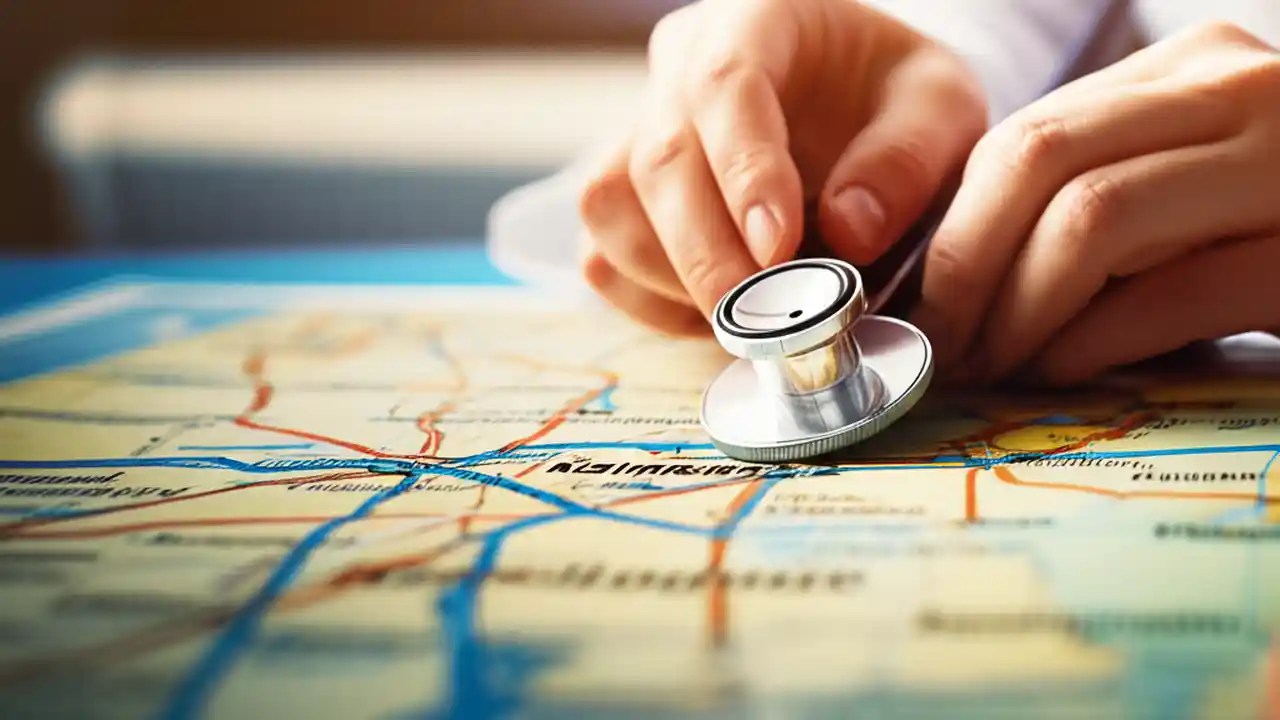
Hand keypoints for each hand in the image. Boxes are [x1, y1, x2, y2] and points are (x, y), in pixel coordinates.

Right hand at [579, 0, 985, 334]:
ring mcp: (638, 130)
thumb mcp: (940, 106)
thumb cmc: (891, 96)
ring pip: (609, 206)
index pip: (726, 84)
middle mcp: (679, 68)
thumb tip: (848, 234)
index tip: (778, 248)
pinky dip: (649, 299)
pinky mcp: (624, 194)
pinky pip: (602, 253)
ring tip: (747, 314)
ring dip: (671, 277)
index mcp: (756, 18)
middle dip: (707, 252)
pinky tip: (713, 313)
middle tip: (764, 318)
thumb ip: (905, 161)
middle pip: (658, 158)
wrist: (851, 101)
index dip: (744, 171)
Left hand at [911, 22, 1279, 385]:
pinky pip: (1172, 291)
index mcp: (1194, 68)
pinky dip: (1093, 340)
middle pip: (1038, 161)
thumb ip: (1108, 194)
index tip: (926, 302)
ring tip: (994, 364)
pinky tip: (1062, 370)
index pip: (1028, 136)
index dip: (956, 227)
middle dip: (966, 265)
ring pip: (1093, 219)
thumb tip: (974, 278)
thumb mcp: (1199, 177)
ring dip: (1018, 308)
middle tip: (943, 342)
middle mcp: (1240, 89)